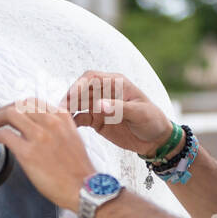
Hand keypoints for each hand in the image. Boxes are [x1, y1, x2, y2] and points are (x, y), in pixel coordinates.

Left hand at [0, 98, 96, 211]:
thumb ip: (55, 128)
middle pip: (19, 105)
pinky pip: (4, 135)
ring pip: (10, 114)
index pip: (33, 102)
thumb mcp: (71, 138)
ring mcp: (39, 136)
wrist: (84, 189)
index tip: (11, 114)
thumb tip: (35, 127)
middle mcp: (51, 122)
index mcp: (62, 118)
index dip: (17, 107)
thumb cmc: (78, 170)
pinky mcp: (28, 153)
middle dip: (4, 111)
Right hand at [58, 71, 174, 156]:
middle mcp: (105, 92)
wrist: (156, 139)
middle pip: (81, 90)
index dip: (79, 85)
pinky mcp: (97, 120)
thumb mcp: (140, 113)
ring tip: (60, 118)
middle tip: (60, 110)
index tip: (71, 96)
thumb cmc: (152, 120)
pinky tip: (68, 127)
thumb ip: (119, 108)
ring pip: (78, 104)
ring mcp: (100, 106)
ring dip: (68, 109)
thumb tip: (100, 105)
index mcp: (116, 84)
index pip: (92, 78)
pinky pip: (81, 118)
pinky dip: (73, 121)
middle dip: (69, 98)